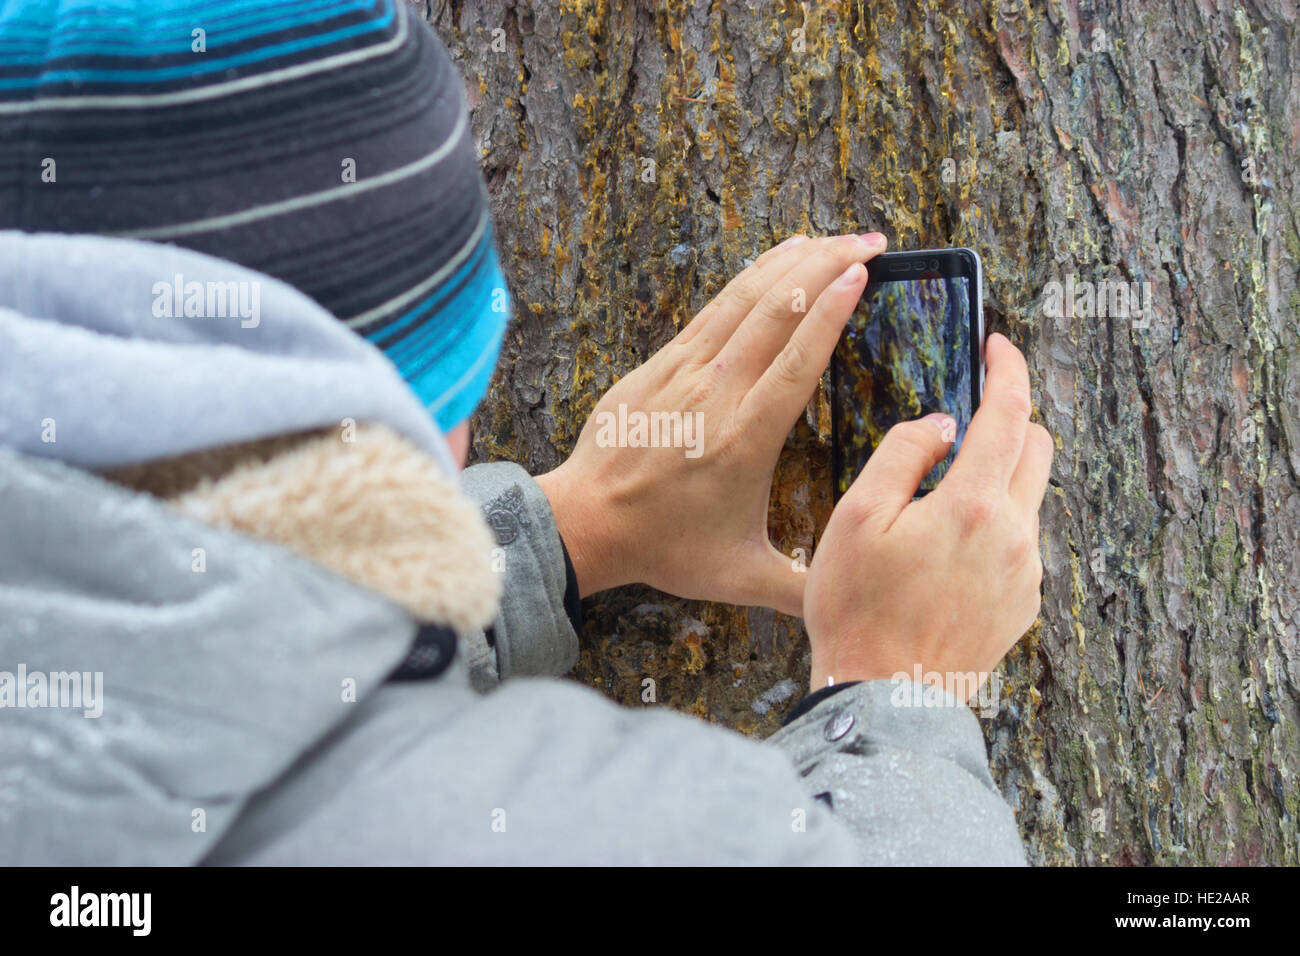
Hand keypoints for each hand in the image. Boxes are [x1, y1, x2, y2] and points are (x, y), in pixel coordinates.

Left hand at [536, 232, 888, 614]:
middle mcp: (713, 396)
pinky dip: (746, 279)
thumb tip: (855, 598)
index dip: (831, 310)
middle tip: (872, 239)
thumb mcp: (739, 576)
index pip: (795, 361)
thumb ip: (802, 587)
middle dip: (826, 264)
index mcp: (742, 440)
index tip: (863, 272)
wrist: (585, 523)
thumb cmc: (663, 547)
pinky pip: (709, 309)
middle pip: (775, 312)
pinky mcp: (657, 365)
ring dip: (790, 261)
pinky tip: (773, 261)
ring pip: (741, 299)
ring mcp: (681, 373)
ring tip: (833, 236)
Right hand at [802, 333, 1052, 697]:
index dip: (1008, 369)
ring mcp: (1026, 572)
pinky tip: (948, 548)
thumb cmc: (858, 610)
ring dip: (1000, 475)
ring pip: (1031, 497)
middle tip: (970, 415)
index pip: (1009, 413)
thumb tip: (940, 425)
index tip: (998, 345)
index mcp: (973, 505)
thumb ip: (902, 454)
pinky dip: (996, 523)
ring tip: (942, 495)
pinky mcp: (1023, 603)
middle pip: (1038, 448)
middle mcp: (1015, 534)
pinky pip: (1021, 542)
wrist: (885, 697)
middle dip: (1012, 418)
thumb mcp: (857, 518)